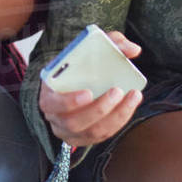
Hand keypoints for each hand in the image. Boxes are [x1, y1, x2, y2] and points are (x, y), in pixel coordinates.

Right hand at [38, 31, 143, 146]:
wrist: (69, 83)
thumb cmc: (78, 67)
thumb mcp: (85, 51)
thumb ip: (109, 43)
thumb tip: (133, 49)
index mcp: (48, 92)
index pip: (53, 102)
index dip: (69, 101)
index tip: (89, 93)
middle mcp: (55, 115)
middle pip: (74, 122)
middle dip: (99, 109)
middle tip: (117, 91)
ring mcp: (68, 130)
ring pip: (91, 132)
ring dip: (114, 116)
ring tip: (131, 97)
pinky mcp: (82, 138)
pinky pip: (101, 136)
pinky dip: (118, 122)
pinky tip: (129, 107)